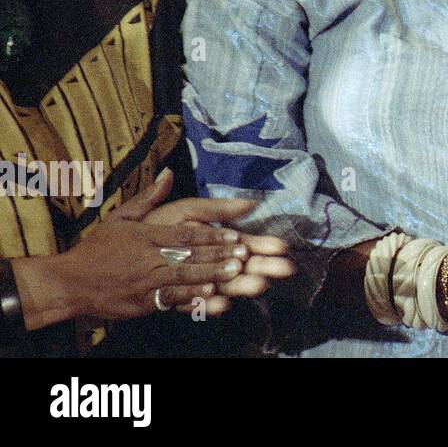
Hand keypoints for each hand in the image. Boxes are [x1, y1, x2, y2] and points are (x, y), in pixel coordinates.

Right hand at [11, 169, 247, 328]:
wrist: (69, 283)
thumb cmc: (97, 249)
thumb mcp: (121, 217)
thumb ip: (149, 197)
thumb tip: (169, 172)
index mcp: (145, 235)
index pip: (184, 234)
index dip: (211, 235)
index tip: (235, 234)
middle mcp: (147, 258)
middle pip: (188, 255)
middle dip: (218, 254)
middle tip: (245, 253)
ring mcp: (144, 281)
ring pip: (182, 277)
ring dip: (210, 274)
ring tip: (235, 271)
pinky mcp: (140, 302)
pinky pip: (168, 300)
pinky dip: (189, 297)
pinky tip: (210, 293)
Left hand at [142, 184, 294, 315]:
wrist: (103, 262)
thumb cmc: (149, 229)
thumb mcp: (183, 212)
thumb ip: (213, 208)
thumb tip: (250, 202)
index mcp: (212, 242)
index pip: (243, 243)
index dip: (263, 245)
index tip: (283, 247)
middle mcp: (206, 264)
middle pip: (240, 266)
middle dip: (263, 267)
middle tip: (286, 270)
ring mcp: (193, 283)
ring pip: (222, 285)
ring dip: (241, 286)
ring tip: (260, 285)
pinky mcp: (176, 300)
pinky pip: (194, 304)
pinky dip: (208, 305)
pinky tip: (222, 304)